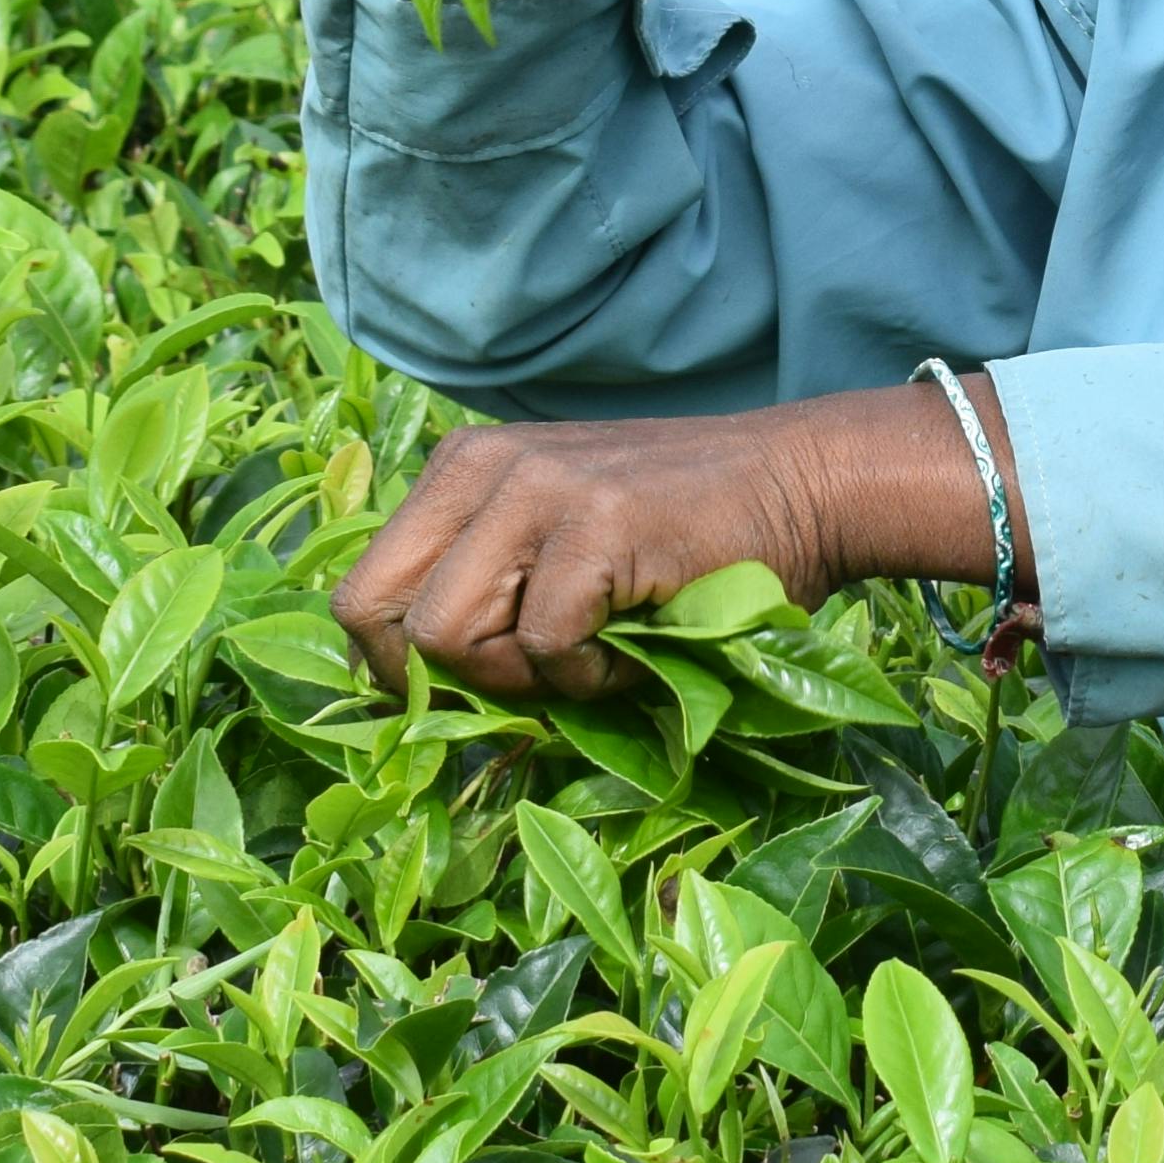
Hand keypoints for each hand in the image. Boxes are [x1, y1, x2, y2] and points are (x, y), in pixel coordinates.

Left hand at [333, 378, 1009, 701]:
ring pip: (444, 634)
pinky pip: (539, 643)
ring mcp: (535, 487)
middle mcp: (481, 464)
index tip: (463, 694)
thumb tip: (414, 698)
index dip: (392, 668)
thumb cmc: (684, 539)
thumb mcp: (556, 542)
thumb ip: (487, 589)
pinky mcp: (595, 523)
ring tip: (588, 658)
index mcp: (459, 468)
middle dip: (437, 679)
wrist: (804, 488)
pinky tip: (634, 648)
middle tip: (521, 687)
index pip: (359, 589)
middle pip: (372, 612)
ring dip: (516, 679)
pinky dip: (587, 676)